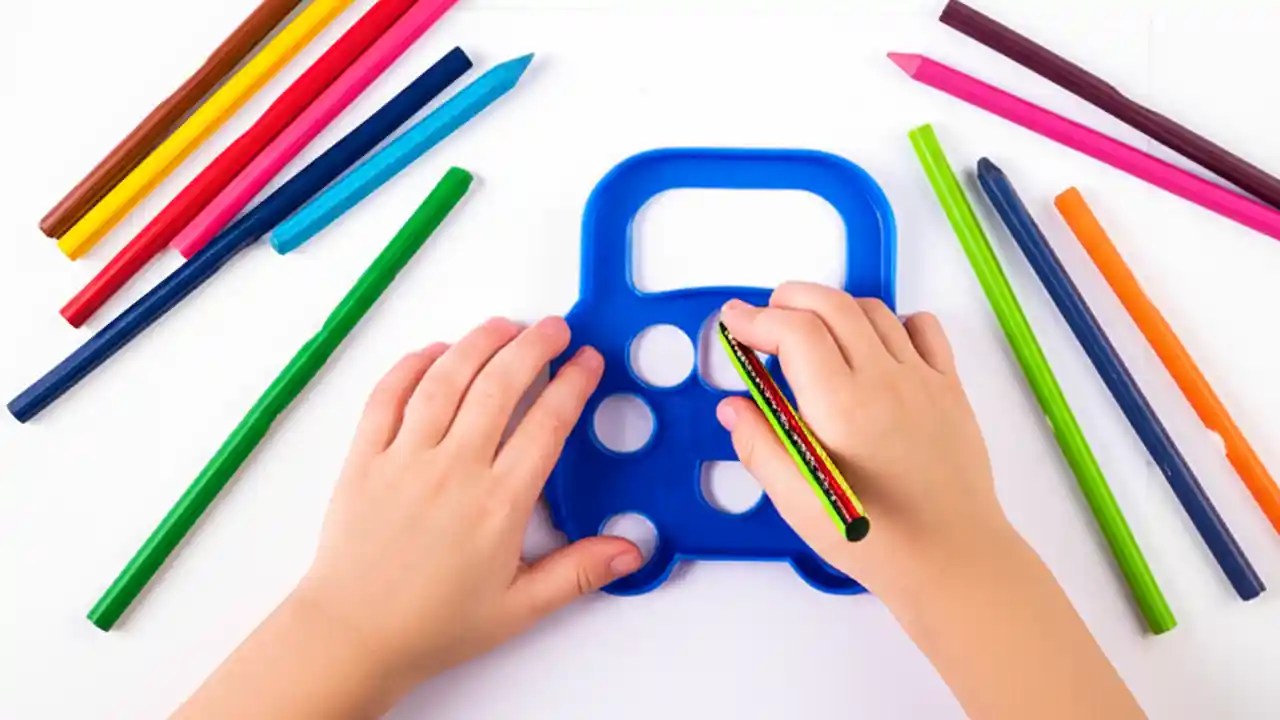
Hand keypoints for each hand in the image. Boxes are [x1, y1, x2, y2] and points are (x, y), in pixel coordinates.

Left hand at [294, 317, 642, 686]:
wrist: (353, 635)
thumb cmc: (431, 625)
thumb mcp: (518, 607)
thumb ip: (578, 573)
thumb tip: (630, 551)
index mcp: (498, 504)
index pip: (547, 424)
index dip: (573, 384)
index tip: (587, 362)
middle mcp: (454, 470)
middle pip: (500, 386)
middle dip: (533, 347)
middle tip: (554, 328)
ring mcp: (406, 459)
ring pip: (446, 379)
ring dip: (478, 343)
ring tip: (503, 325)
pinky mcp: (366, 458)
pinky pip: (388, 396)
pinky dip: (411, 366)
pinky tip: (433, 352)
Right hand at [717, 282, 1011, 598]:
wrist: (953, 560)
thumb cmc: (879, 541)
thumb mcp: (801, 504)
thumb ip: (761, 448)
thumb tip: (734, 407)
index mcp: (842, 407)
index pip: (794, 330)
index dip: (756, 318)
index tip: (734, 321)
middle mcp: (884, 382)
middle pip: (831, 305)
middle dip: (789, 299)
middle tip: (763, 317)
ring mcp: (921, 380)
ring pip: (873, 310)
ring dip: (834, 307)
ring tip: (810, 329)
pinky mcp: (948, 388)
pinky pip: (923, 328)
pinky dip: (891, 320)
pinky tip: (874, 342)